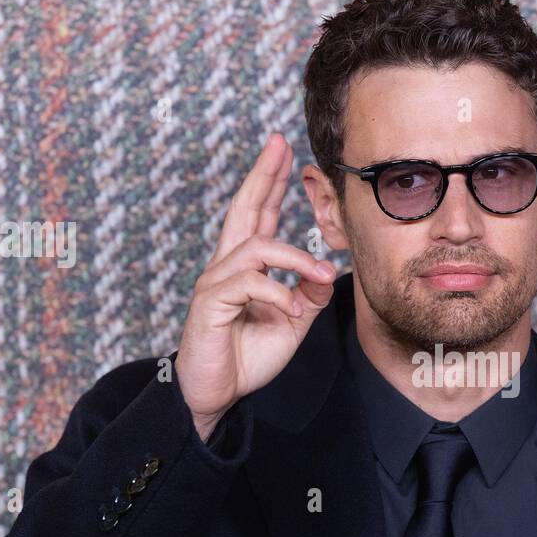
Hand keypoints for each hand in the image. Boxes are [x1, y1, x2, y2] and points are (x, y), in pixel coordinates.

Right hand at [175, 132, 334, 440]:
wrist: (217, 393)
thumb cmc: (247, 357)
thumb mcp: (290, 324)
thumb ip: (307, 296)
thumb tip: (326, 272)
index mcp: (245, 267)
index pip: (259, 215)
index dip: (270, 183)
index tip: (285, 154)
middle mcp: (226, 266)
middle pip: (243, 209)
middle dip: (262, 175)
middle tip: (278, 144)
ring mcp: (216, 282)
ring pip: (257, 248)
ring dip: (297, 258)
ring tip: (322, 275)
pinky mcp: (210, 303)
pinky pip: (249, 283)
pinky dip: (278, 293)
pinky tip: (293, 309)